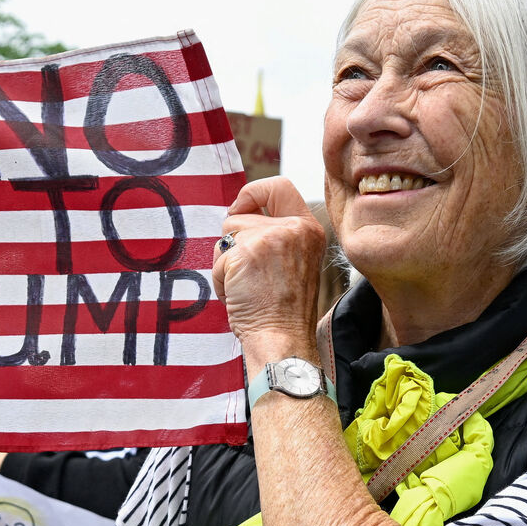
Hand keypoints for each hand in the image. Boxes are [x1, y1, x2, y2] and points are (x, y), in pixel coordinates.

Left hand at [213, 178, 326, 360]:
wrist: (283, 339)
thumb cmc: (282, 311)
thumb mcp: (292, 261)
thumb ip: (274, 237)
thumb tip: (234, 217)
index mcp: (308, 229)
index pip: (278, 186)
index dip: (252, 193)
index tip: (239, 209)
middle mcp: (293, 228)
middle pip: (241, 215)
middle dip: (234, 244)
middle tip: (251, 274)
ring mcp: (271, 238)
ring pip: (226, 236)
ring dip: (226, 264)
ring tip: (246, 288)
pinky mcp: (247, 252)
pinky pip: (218, 258)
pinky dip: (221, 280)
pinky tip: (239, 296)